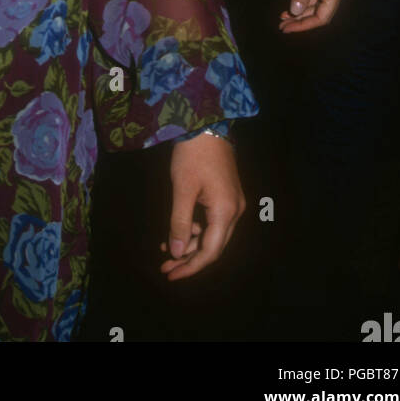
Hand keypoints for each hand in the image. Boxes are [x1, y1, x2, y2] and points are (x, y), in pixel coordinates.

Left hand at [160, 131, 244, 280]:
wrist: (206, 125)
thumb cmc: (192, 155)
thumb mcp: (182, 189)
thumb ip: (179, 222)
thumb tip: (177, 252)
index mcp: (226, 211)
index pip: (210, 252)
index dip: (191, 267)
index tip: (171, 275)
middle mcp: (234, 211)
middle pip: (213, 246)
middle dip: (189, 259)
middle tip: (165, 267)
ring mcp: (232, 203)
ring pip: (212, 234)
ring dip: (190, 244)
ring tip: (165, 250)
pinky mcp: (226, 195)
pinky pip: (212, 221)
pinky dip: (195, 229)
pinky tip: (177, 231)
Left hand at [278, 0, 347, 34]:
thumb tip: (294, 12)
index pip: (322, 17)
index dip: (304, 25)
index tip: (286, 29)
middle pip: (319, 12)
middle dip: (300, 19)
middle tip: (281, 25)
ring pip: (317, 3)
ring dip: (301, 10)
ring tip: (283, 16)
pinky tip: (292, 2)